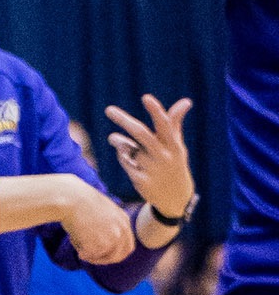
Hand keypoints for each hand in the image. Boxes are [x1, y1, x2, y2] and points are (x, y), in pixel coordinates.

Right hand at [62, 179, 137, 264]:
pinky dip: (80, 250)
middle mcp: (122, 230)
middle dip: (104, 259)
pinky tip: (72, 238)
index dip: (114, 252)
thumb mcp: (99, 209)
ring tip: (76, 243)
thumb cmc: (77, 199)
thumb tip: (99, 236)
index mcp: (123, 220)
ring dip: (91, 256)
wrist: (70, 198)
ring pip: (103, 257)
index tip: (100, 252)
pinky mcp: (102, 245)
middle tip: (90, 257)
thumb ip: (106, 222)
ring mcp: (113, 238)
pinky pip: (89, 255)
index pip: (127, 244)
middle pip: (119, 255)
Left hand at [106, 94, 196, 221]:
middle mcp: (164, 155)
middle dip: (124, 120)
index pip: (165, 125)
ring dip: (118, 141)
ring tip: (113, 138)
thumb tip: (186, 101)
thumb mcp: (176, 145)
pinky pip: (126, 162)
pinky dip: (122, 156)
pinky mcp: (142, 180)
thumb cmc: (173, 163)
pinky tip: (123, 155)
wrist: (175, 197)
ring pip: (129, 148)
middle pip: (141, 134)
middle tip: (108, 109)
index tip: (146, 97)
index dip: (156, 111)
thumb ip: (175, 123)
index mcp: (173, 145)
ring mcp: (153, 169)